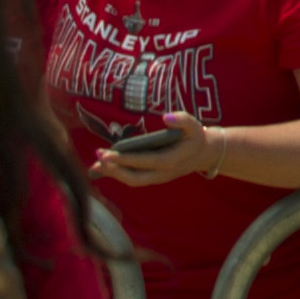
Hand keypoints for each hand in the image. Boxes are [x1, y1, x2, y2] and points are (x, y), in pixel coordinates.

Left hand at [89, 115, 214, 187]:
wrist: (203, 154)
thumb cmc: (194, 137)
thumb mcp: (194, 125)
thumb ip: (182, 119)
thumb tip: (165, 117)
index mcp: (171, 161)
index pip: (144, 161)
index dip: (125, 159)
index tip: (108, 153)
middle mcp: (162, 174)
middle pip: (134, 177)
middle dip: (114, 169)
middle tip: (99, 158)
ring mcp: (157, 178)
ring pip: (132, 181)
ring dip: (113, 173)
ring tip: (96, 163)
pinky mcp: (153, 179)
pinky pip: (133, 179)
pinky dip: (118, 174)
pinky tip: (104, 167)